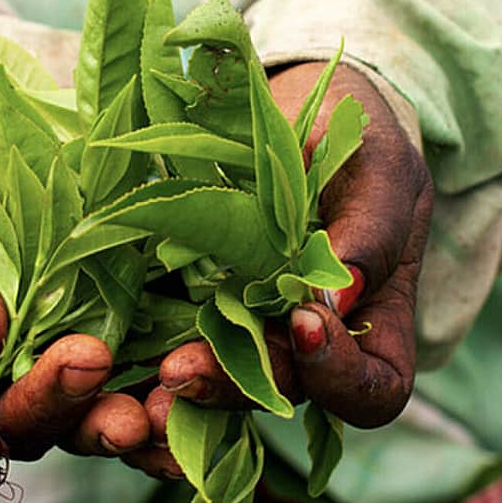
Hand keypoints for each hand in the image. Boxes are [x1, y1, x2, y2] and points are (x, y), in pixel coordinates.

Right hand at [0, 129, 149, 496]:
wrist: (10, 174)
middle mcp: (6, 397)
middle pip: (28, 428)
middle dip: (59, 405)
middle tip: (86, 362)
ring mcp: (72, 384)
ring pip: (96, 425)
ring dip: (125, 423)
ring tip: (150, 406)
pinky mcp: (133, 360)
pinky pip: (157, 394)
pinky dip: (180, 401)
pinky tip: (195, 387)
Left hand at [125, 61, 432, 476]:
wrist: (293, 108)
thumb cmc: (355, 136)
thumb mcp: (379, 167)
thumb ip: (372, 229)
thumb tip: (337, 299)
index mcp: (375, 322)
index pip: (374, 390)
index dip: (342, 377)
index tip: (306, 321)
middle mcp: (312, 343)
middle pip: (285, 394)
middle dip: (237, 386)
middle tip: (184, 368)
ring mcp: (253, 330)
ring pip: (224, 380)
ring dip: (189, 380)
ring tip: (155, 369)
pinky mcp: (199, 305)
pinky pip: (180, 343)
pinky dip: (154, 350)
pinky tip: (123, 348)